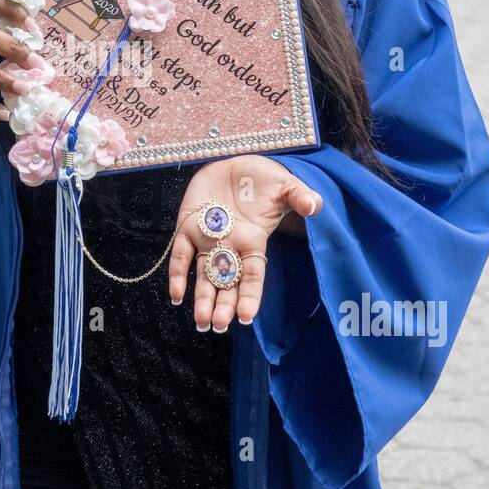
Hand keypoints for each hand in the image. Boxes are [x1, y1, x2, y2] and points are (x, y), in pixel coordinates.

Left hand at [168, 155, 322, 330]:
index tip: (247, 317)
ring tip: (200, 321)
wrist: (235, 164)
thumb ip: (299, 197)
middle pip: (227, 283)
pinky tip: (176, 295)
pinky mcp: (187, 227)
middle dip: (223, 305)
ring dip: (201, 298)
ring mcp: (207, 240)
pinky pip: (179, 254)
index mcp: (253, 243)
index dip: (250, 296)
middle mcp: (230, 247)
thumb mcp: (286, 187)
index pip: (253, 276)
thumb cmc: (264, 180)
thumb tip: (313, 206)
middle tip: (218, 325)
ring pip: (203, 275)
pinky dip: (177, 274)